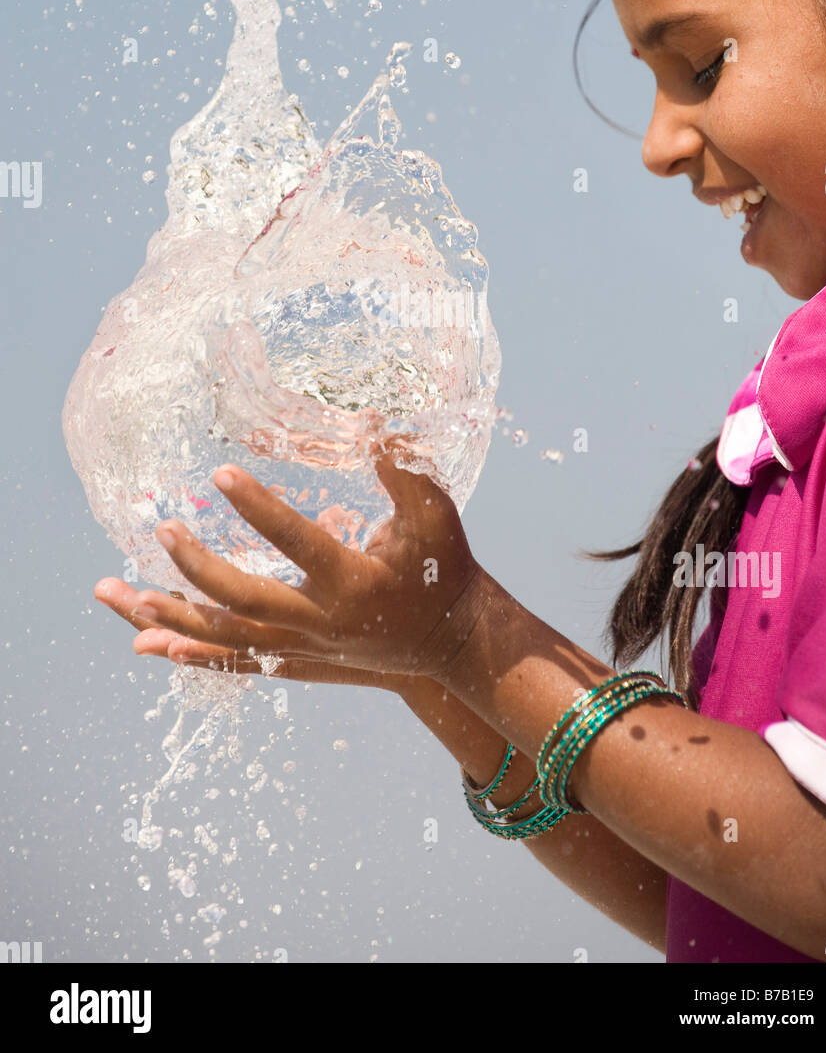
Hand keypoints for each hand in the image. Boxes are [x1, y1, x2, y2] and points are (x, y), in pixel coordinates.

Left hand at [94, 443, 494, 678]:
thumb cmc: (443, 566)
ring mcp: (305, 648)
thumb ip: (403, 468)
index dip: (259, 509)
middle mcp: (322, 623)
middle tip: (164, 528)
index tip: (221, 471)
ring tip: (121, 593)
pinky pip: (234, 660)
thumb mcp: (434, 513)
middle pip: (246, 601)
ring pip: (226, 638)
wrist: (450, 639)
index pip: (298, 543)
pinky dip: (191, 653)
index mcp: (354, 582)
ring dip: (171, 618)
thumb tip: (372, 419)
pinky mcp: (296, 660)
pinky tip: (147, 644)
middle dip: (199, 567)